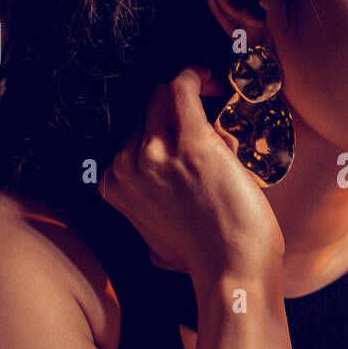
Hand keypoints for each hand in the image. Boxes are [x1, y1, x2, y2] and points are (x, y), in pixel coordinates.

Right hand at [100, 65, 284, 282]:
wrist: (231, 272)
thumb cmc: (204, 260)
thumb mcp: (155, 241)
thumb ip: (146, 215)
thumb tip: (156, 201)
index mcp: (115, 185)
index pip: (130, 134)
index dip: (158, 124)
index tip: (180, 120)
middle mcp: (127, 166)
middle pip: (145, 112)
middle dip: (174, 109)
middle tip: (204, 105)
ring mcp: (155, 154)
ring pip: (161, 96)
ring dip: (187, 88)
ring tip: (210, 88)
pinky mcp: (191, 144)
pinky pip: (181, 89)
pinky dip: (194, 76)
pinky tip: (209, 77)